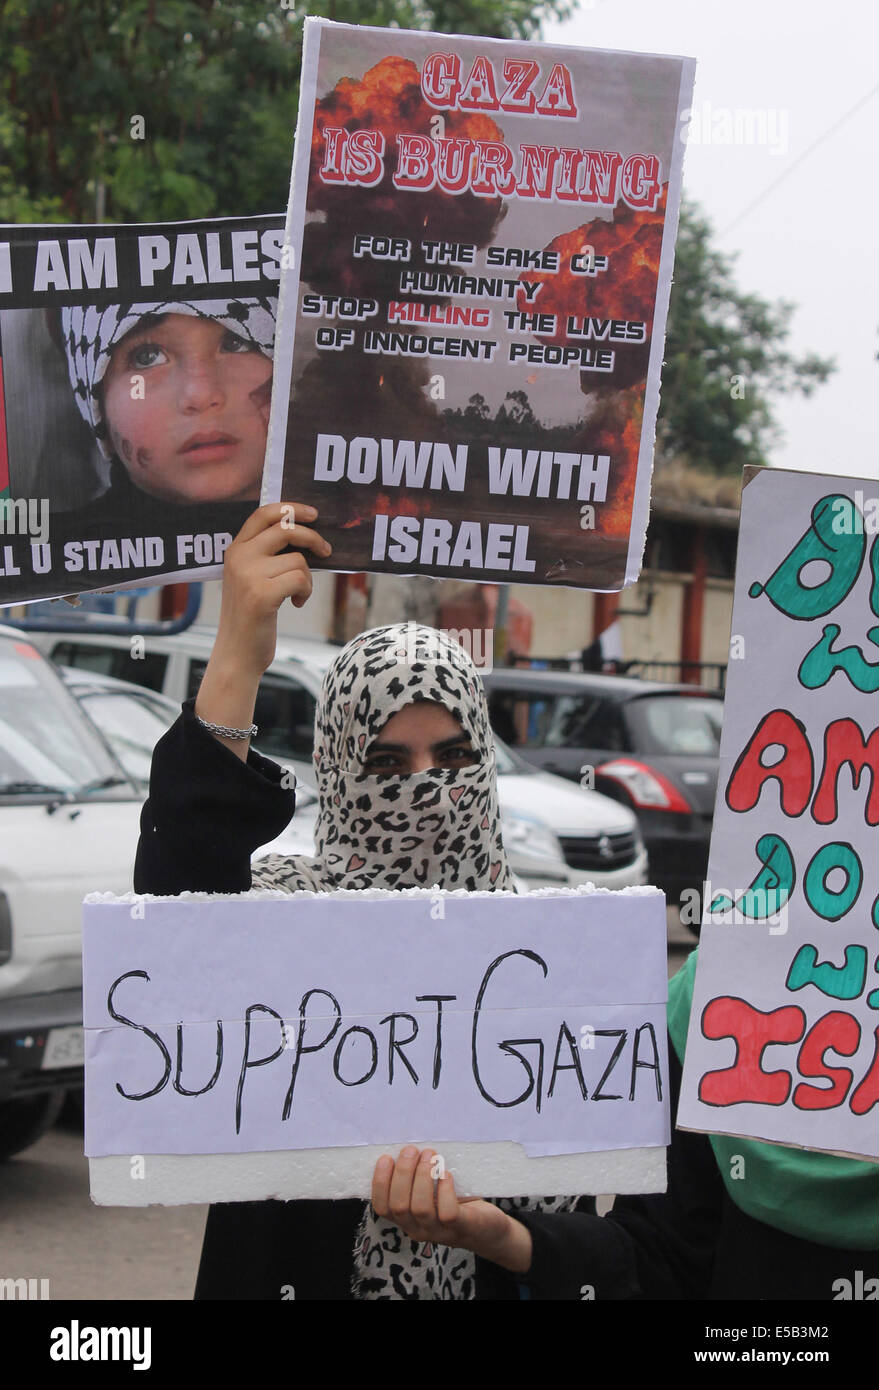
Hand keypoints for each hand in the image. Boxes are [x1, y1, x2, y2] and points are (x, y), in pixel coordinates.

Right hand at [215, 501, 330, 680]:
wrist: (237, 654)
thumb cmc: (251, 617)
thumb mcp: (252, 579)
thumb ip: (267, 556)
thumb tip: (306, 535)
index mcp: (234, 550)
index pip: (263, 514)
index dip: (291, 508)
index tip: (313, 515)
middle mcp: (238, 557)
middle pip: (287, 529)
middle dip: (313, 538)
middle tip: (326, 551)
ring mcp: (248, 575)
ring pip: (299, 560)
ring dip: (307, 579)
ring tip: (298, 595)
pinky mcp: (261, 594)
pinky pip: (301, 579)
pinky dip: (306, 592)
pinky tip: (296, 604)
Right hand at [371, 1146, 532, 1274]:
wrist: (489, 1229)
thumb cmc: (457, 1203)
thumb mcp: (433, 1193)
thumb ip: (418, 1177)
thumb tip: (409, 1146)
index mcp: (407, 1219)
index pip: (383, 1208)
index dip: (380, 1183)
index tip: (386, 1157)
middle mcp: (418, 1229)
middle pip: (399, 1206)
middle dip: (403, 1174)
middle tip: (411, 1150)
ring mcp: (439, 1232)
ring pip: (420, 1208)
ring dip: (423, 1177)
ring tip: (430, 1156)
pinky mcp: (460, 1227)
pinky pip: (447, 1212)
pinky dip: (444, 1189)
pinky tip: (447, 1174)